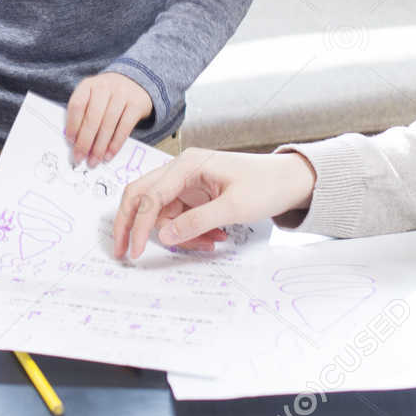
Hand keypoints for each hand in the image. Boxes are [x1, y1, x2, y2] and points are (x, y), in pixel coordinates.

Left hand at [65, 70, 152, 166]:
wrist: (135, 82)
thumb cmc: (107, 96)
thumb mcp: (92, 97)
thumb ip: (82, 114)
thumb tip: (74, 142)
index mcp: (88, 85)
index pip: (77, 105)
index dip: (72, 125)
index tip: (70, 142)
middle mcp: (104, 87)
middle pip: (92, 118)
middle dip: (84, 142)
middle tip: (80, 158)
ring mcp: (122, 94)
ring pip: (108, 124)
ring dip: (99, 146)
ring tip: (94, 160)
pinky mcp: (136, 104)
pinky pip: (125, 127)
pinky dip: (116, 143)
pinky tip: (109, 154)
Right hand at [110, 148, 318, 260]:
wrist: (290, 181)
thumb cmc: (266, 186)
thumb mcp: (233, 207)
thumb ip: (196, 222)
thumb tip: (164, 236)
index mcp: (188, 164)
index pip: (151, 195)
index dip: (139, 224)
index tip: (134, 251)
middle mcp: (182, 170)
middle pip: (143, 195)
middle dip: (133, 224)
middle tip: (125, 251)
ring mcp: (188, 182)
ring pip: (163, 212)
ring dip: (178, 234)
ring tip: (209, 244)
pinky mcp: (196, 195)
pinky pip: (180, 217)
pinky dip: (191, 232)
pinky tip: (214, 238)